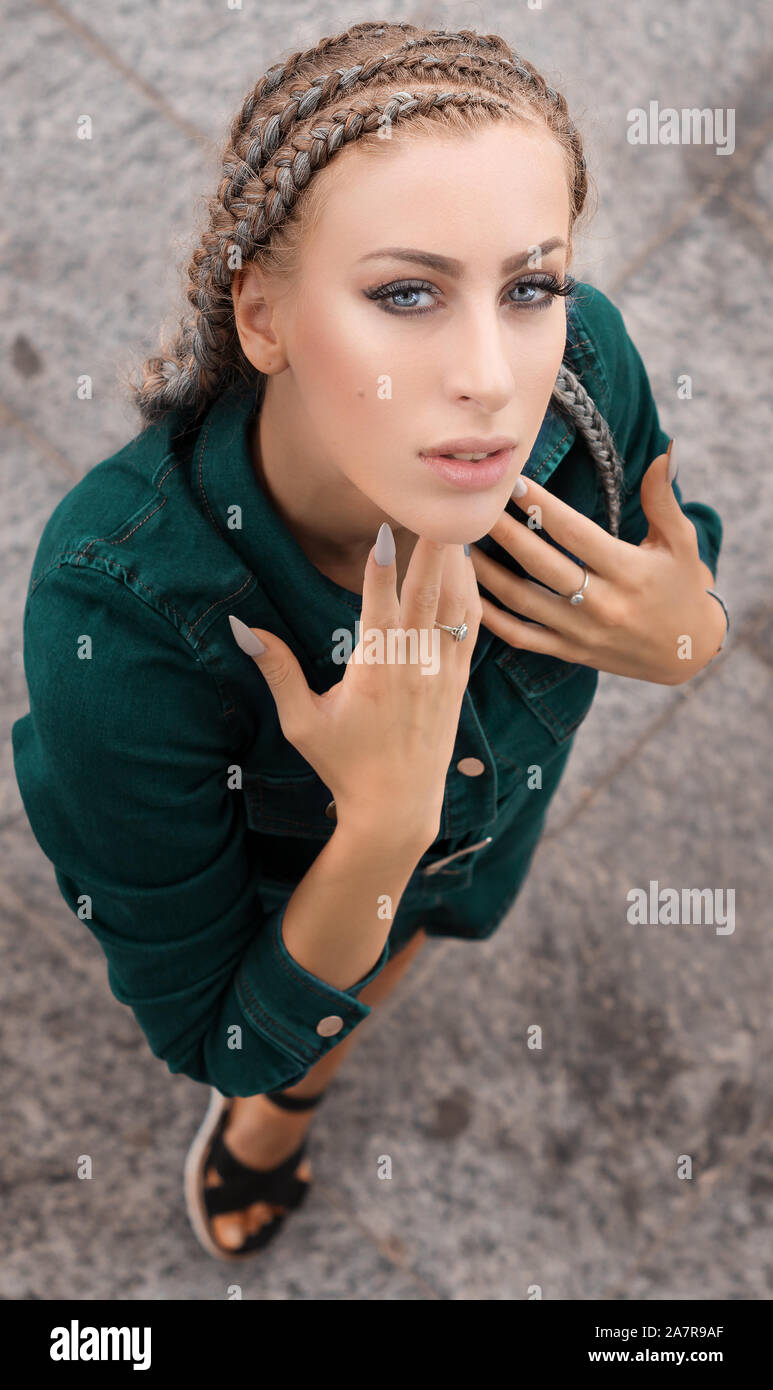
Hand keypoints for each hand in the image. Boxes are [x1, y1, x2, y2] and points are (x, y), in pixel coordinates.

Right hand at [234, 529, 482, 847]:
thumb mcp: (301, 722)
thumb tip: (242, 629)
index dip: (381, 567)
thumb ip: (277, 671)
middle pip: (429, 596)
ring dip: (457, 564)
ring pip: (458, 607)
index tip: (384, 529)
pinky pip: (471, 629)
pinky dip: (471, 594)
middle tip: (439, 505)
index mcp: (376, 673)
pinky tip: (469, 569)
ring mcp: (441, 674)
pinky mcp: (457, 683)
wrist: (397, 809)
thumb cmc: (343, 765)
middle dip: (434, 548)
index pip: (380, 608)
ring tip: (457, 521)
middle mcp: (415, 668)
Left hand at [469, 445, 726, 684]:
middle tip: (476, 507)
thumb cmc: (684, 587)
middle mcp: (602, 604)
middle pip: (542, 565)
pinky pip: (522, 637)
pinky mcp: (571, 652)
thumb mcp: (683, 543)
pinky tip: (469, 593)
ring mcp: (583, 632)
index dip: (541, 507)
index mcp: (628, 572)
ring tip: (460, 546)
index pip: (575, 533)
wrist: (687, 654)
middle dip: (505, 534)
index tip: (514, 482)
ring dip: (487, 574)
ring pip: (523, 602)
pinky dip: (492, 618)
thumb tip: (663, 453)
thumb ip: (663, 499)